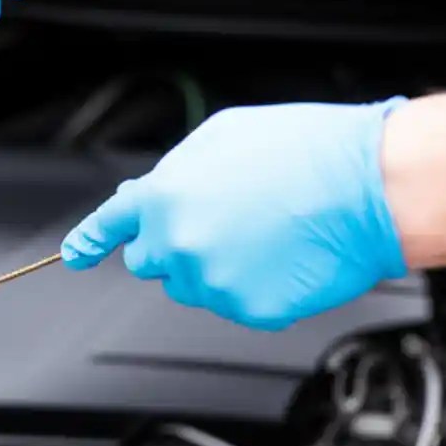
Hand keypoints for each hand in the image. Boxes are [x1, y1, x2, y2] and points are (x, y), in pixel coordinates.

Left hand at [60, 98, 410, 329]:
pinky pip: (235, 304)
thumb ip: (175, 170)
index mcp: (165, 194)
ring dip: (214, 266)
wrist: (369, 186)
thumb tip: (147, 192)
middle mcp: (178, 243)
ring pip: (193, 285)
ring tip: (263, 233)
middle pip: (151, 261)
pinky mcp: (248, 310)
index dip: (91, 240)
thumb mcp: (225, 135)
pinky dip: (253, 286)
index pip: (111, 224)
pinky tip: (281, 255)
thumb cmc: (306, 152)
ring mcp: (212, 282)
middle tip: (223, 222)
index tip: (76, 254)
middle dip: (174, 244)